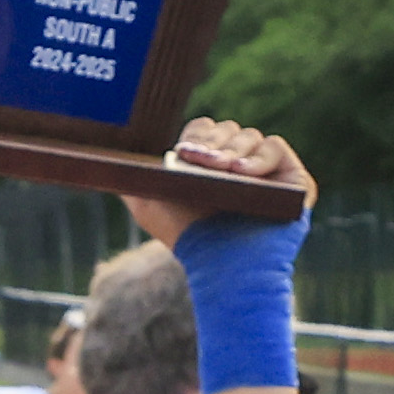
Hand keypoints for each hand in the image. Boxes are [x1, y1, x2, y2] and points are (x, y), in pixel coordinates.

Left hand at [125, 118, 313, 248]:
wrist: (221, 264)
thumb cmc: (186, 238)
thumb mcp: (147, 204)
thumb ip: (128, 179)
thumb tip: (98, 160)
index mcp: (213, 163)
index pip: (207, 128)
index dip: (197, 135)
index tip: (184, 152)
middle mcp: (241, 163)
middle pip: (228, 129)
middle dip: (213, 143)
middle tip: (201, 161)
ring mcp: (269, 171)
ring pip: (250, 136)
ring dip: (232, 151)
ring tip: (223, 172)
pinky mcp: (294, 180)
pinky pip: (276, 147)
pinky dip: (258, 157)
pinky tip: (242, 173)